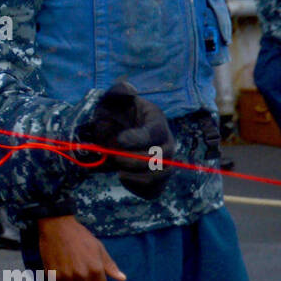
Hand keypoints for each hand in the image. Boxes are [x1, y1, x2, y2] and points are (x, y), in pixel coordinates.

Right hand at [37, 215, 125, 280]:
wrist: (57, 226)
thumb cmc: (80, 236)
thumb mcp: (99, 248)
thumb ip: (109, 265)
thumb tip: (122, 278)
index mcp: (96, 269)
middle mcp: (81, 275)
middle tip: (80, 279)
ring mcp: (66, 276)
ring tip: (70, 277)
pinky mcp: (52, 275)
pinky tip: (60, 276)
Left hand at [76, 80, 175, 199]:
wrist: (115, 130)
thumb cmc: (116, 113)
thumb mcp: (114, 99)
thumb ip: (119, 92)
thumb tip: (127, 88)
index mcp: (156, 121)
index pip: (153, 133)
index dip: (137, 139)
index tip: (119, 140)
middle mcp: (166, 142)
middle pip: (161, 158)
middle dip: (134, 160)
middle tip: (115, 158)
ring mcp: (164, 162)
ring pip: (160, 176)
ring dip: (138, 177)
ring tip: (120, 172)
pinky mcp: (156, 179)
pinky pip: (154, 191)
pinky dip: (139, 190)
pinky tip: (124, 179)